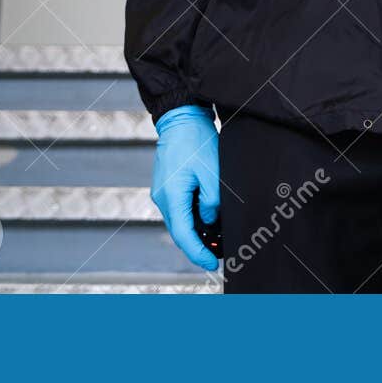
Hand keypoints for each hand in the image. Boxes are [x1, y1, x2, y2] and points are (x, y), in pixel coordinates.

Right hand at [151, 104, 220, 271]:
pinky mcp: (167, 186)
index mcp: (171, 196)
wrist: (180, 118)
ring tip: (217, 241)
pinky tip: (208, 221)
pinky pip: (179, 209)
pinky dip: (192, 218)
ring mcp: (162, 192)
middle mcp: (163, 197)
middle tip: (219, 256)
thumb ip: (211, 201)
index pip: (184, 235)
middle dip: (198, 246)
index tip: (213, 264)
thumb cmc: (196, 141)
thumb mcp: (212, 172)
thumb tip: (209, 219)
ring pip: (180, 221)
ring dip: (196, 232)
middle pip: (180, 231)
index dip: (198, 253)